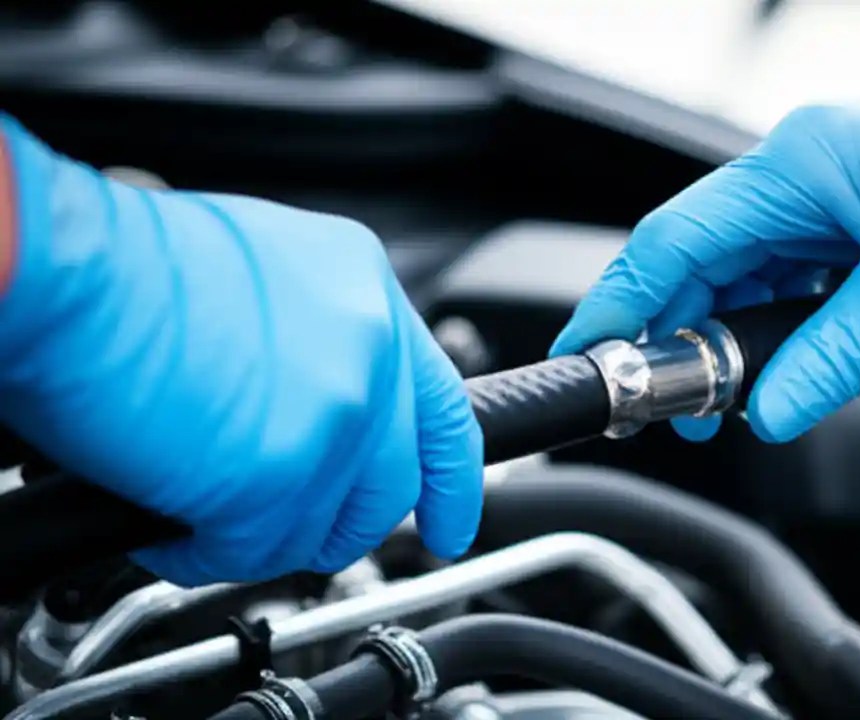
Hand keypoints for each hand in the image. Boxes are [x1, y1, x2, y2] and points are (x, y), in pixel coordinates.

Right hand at [0, 117, 481, 585]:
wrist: (66, 272)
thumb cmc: (129, 267)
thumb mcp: (260, 270)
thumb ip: (316, 336)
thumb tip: (313, 397)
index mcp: (368, 289)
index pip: (440, 407)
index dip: (450, 479)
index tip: (449, 522)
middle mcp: (371, 348)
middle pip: (389, 485)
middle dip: (338, 524)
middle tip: (294, 530)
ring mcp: (337, 414)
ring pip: (322, 528)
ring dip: (260, 537)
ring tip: (202, 512)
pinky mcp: (283, 473)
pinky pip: (255, 550)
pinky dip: (204, 553)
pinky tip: (169, 526)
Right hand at [552, 20, 859, 442]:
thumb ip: (840, 356)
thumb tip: (767, 413)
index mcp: (803, 161)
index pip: (676, 237)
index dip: (619, 303)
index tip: (585, 359)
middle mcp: (802, 169)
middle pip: (696, 259)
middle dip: (667, 336)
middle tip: (653, 411)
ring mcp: (826, 192)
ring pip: (739, 273)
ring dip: (719, 338)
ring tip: (711, 406)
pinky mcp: (853, 218)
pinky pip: (786, 277)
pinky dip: (769, 327)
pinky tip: (772, 371)